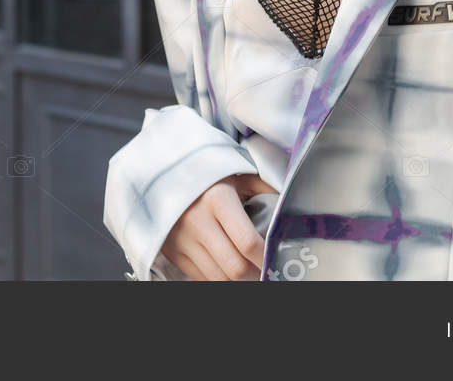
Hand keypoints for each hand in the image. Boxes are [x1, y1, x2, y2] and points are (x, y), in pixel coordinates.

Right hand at [158, 172, 277, 280]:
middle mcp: (197, 221)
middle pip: (234, 267)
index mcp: (217, 198)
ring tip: (249, 272)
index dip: (266, 258)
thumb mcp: (235, 173)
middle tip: (266, 271)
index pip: (248, 241)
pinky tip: (228, 270)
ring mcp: (182, 239)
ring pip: (218, 277)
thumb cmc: (206, 173)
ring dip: (237, 280)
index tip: (276, 261)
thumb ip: (263, 186)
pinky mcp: (172, 251)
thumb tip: (290, 201)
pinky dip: (218, 278)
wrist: (162, 172)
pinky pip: (200, 276)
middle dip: (255, 274)